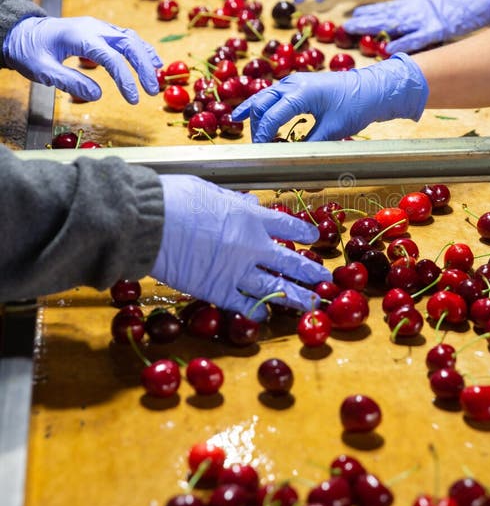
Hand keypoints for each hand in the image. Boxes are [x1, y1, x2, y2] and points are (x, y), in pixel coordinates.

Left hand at [2, 16, 161, 102]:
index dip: (125, 79)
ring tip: (157, 77)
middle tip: (152, 91)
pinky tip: (152, 61)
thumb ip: (69, 82)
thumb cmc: (29, 51)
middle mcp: (93, 28)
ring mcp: (98, 27)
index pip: (111, 57)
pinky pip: (125, 37)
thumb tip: (98, 95)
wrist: (22, 31)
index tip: (133, 99)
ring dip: (146, 57)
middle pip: (128, 44)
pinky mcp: (100, 31)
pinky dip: (141, 49)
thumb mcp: (42, 71)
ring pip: (130, 38)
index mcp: (79, 36)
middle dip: (144, 67)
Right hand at [151, 176, 330, 318]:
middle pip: (290, 262)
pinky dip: (258, 310)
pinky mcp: (217, 291)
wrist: (149, 223)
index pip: (287, 226)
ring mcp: (236, 272)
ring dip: (296, 297)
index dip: (303, 232)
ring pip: (275, 288)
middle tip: (324, 280)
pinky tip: (267, 314)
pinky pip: (245, 305)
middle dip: (310, 272)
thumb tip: (250, 204)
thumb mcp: (210, 191)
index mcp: (250, 217)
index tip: (313, 237)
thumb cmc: (174, 199)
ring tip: (311, 303)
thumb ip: (234, 202)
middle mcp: (251, 246)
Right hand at [232, 53, 428, 141]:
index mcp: (300, 93)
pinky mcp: (297, 85)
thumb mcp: (333, 131)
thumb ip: (309, 147)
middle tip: (257, 149)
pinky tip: (244, 115)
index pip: (270, 116)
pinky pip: (271, 95)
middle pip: (261, 105)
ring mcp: (293, 82)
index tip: (261, 154)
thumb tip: (293, 164)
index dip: (262, 137)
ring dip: (256, 118)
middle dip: (256, 128)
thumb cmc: (357, 107)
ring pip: (263, 98)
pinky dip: (260, 108)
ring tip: (248, 136)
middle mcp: (292, 83)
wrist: (374, 88)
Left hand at [345, 0, 489, 52]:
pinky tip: (389, 47)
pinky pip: (418, 37)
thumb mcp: (444, 9)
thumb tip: (412, 33)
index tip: (353, 15)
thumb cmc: (470, 4)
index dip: (372, 12)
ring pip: (396, 23)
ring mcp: (428, 19)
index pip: (391, 8)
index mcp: (420, 6)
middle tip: (346, 25)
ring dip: (374, 26)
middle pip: (388, 15)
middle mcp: (420, 11)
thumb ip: (427, 20)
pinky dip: (404, 42)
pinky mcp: (440, 28)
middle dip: (366, 20)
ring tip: (354, 29)